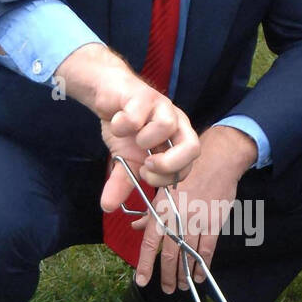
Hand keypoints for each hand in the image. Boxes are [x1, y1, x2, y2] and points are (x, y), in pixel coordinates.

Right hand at [53, 43, 200, 211]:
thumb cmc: (125, 127)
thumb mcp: (124, 159)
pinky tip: (116, 122)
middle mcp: (176, 123)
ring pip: (167, 126)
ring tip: (131, 137)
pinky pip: (136, 116)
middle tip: (146, 165)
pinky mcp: (142, 94)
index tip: (145, 175)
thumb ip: (122, 182)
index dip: (168, 176)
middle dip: (169, 164)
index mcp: (177, 141)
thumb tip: (108, 207)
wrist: (108, 95)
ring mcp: (162, 106)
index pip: (188, 166)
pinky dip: (121, 124)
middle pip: (193, 147)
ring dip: (144, 139)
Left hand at [133, 125, 257, 290]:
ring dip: (184, 274)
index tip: (141, 281)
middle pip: (169, 254)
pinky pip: (207, 250)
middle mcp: (177, 218)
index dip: (145, 264)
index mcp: (161, 210)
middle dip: (167, 275)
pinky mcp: (213, 224)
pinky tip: (199, 276)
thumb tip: (135, 227)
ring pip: (188, 255)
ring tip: (181, 286)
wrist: (216, 162)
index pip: (149, 242)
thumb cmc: (187, 174)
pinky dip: (203, 266)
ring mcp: (196, 222)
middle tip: (166, 290)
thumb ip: (149, 213)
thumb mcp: (163, 190)